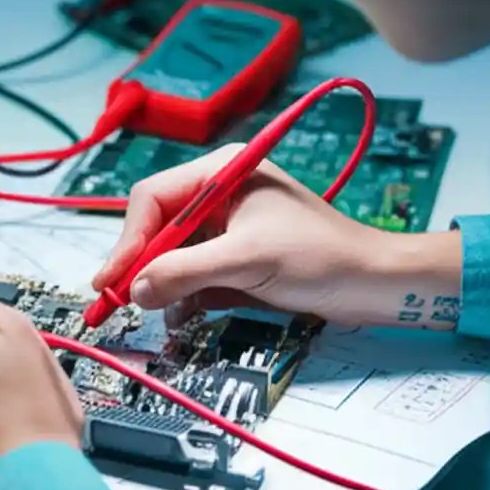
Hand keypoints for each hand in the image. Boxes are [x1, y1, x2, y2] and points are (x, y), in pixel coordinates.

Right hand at [91, 143, 463, 327]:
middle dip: (141, 265)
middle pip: (156, 227)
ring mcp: (225, 228)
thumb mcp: (248, 261)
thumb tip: (135, 291)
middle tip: (117, 302)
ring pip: (171, 254)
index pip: (152, 199)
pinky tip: (179, 316)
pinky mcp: (235, 258)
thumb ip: (186, 272)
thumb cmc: (320, 258)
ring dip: (162, 285)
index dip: (128, 240)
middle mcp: (216, 194)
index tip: (111, 281)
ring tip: (156, 313)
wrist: (378, 285)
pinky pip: (192, 275)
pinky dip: (183, 296)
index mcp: (220, 173)